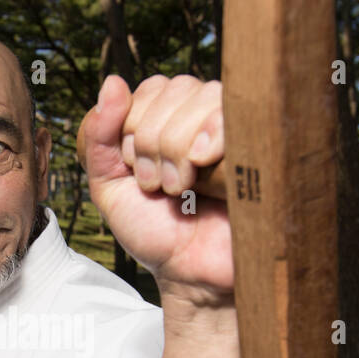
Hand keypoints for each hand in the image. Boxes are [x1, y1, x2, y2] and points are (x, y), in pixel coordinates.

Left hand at [79, 74, 232, 306]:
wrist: (193, 275)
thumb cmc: (156, 233)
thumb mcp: (109, 187)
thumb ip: (98, 137)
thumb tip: (112, 82)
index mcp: (169, 120)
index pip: (152, 87)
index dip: (136, 127)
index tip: (138, 174)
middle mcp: (203, 118)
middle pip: (177, 88)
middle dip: (155, 140)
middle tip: (160, 186)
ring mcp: (235, 128)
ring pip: (204, 95)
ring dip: (180, 145)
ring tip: (182, 187)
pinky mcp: (260, 143)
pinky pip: (237, 110)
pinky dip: (213, 134)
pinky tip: (205, 163)